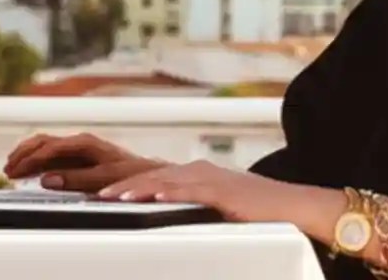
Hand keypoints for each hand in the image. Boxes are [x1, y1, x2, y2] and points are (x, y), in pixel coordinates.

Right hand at [2, 132, 165, 192]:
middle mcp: (79, 141)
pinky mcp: (78, 154)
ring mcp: (78, 146)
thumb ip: (75, 178)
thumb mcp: (103, 178)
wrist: (146, 172)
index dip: (30, 159)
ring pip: (44, 145)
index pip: (50, 147)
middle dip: (23, 154)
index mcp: (84, 142)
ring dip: (26, 155)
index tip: (15, 171)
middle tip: (7, 170)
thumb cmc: (129, 173)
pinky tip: (27, 169)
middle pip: (43, 141)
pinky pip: (50, 153)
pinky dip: (35, 159)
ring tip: (10, 168)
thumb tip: (47, 179)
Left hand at [96, 159, 298, 222]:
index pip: (153, 176)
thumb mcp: (217, 206)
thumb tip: (167, 216)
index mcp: (197, 174)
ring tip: (112, 196)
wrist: (291, 205)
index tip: (103, 192)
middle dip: (123, 183)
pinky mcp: (223, 192)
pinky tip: (153, 196)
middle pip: (152, 174)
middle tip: (96, 193)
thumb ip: (192, 207)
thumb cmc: (257, 210)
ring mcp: (211, 179)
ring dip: (137, 188)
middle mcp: (200, 171)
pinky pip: (191, 191)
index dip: (127, 183)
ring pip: (165, 180)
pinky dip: (170, 192)